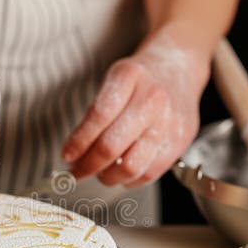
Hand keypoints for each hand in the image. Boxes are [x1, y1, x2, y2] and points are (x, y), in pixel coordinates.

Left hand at [61, 32, 208, 186]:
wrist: (178, 67)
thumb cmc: (139, 79)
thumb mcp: (112, 80)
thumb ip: (94, 114)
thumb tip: (75, 153)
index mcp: (129, 77)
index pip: (98, 116)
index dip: (78, 142)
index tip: (67, 155)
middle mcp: (152, 99)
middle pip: (111, 145)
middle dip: (87, 165)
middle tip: (78, 171)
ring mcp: (169, 122)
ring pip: (131, 166)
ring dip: (108, 177)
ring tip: (100, 172)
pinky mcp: (181, 141)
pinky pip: (149, 174)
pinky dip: (129, 179)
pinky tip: (121, 171)